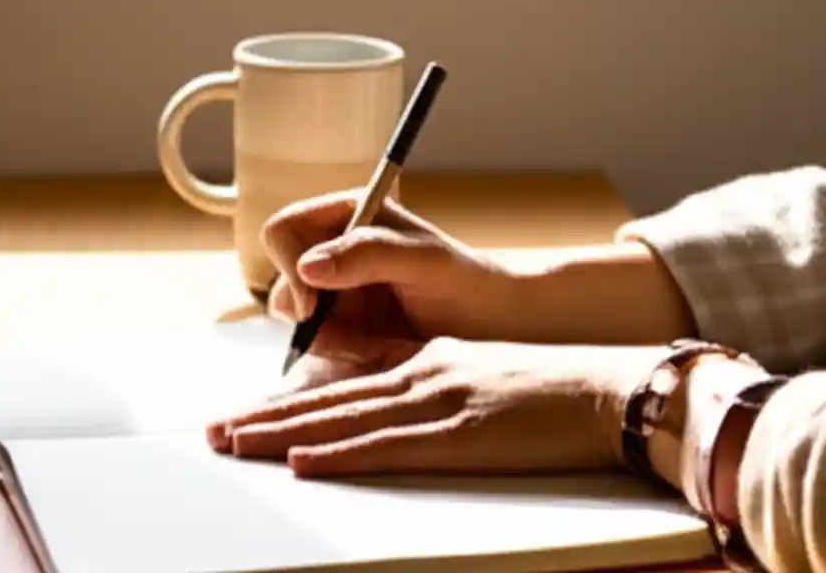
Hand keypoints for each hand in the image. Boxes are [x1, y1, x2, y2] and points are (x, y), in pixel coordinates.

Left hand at [208, 337, 668, 477]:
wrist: (609, 391)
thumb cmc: (553, 392)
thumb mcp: (482, 376)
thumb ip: (435, 391)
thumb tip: (391, 415)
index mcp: (427, 363)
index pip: (344, 387)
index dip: (290, 403)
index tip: (247, 415)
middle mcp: (422, 376)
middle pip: (330, 400)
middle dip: (267, 418)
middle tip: (216, 432)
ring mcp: (439, 404)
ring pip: (345, 420)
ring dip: (284, 435)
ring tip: (236, 444)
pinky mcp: (461, 436)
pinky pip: (389, 448)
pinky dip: (342, 454)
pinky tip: (306, 462)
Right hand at [258, 191, 521, 393]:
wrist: (495, 325)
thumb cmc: (467, 281)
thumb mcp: (422, 260)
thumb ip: (366, 254)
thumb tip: (307, 266)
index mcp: (345, 215)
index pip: (283, 231)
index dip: (289, 264)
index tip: (314, 302)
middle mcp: (332, 251)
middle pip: (281, 280)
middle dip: (311, 314)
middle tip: (354, 334)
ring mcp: (334, 292)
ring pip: (295, 321)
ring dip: (330, 338)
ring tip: (377, 343)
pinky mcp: (343, 328)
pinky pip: (318, 345)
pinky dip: (342, 353)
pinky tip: (378, 352)